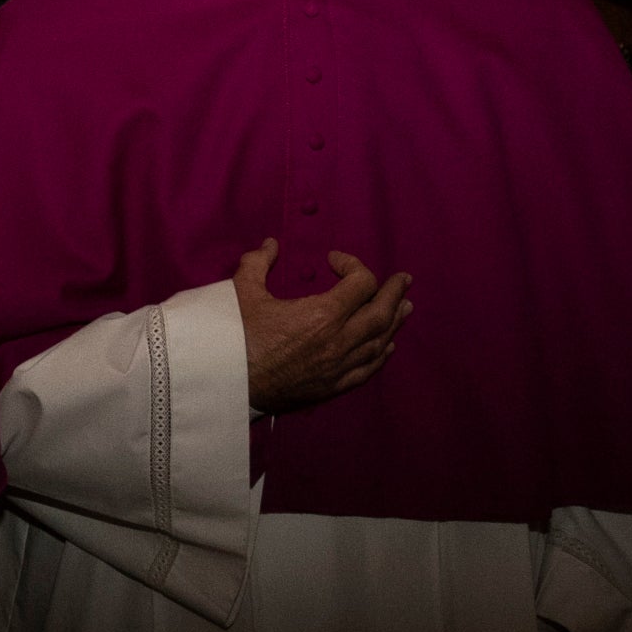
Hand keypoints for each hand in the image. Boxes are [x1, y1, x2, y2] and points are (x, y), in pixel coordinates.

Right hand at [232, 240, 409, 412]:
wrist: (226, 384)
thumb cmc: (234, 337)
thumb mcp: (242, 291)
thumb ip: (259, 263)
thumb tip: (271, 244)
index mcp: (322, 314)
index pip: (361, 283)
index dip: (353, 265)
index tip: (334, 260)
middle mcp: (339, 341)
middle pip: (381, 313)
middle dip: (394, 293)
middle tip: (403, 280)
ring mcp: (339, 366)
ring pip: (380, 342)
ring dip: (395, 321)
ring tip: (404, 308)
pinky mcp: (332, 387)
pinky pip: (368, 369)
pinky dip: (381, 355)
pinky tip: (387, 346)